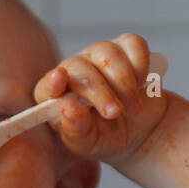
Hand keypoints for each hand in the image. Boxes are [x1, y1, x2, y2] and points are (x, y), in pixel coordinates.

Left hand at [34, 33, 167, 162]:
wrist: (140, 130)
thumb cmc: (106, 137)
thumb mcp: (89, 143)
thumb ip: (76, 130)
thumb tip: (69, 109)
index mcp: (56, 97)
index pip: (47, 85)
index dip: (52, 81)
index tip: (59, 78)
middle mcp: (73, 71)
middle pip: (80, 68)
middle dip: (101, 92)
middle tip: (115, 113)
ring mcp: (98, 55)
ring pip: (107, 54)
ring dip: (124, 83)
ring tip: (133, 109)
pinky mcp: (124, 47)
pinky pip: (132, 44)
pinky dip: (140, 64)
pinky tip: (142, 84)